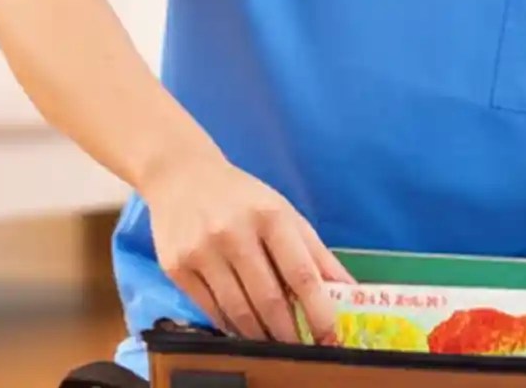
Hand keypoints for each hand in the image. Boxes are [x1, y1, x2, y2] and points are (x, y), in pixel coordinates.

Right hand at [142, 156, 353, 344]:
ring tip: (274, 343)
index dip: (318, 310)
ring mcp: (201, 251)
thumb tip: (349, 291)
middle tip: (302, 349)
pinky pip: (210, 310)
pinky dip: (232, 327)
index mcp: (269, 215)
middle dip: (290, 333)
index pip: (300, 273)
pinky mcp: (176, 267)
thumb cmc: (242, 198)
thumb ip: (316, 253)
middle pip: (269, 299)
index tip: (329, 336)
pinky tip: (244, 330)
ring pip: (238, 311)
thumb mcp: (284, 213)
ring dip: (261, 336)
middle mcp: (233, 232)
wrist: (181, 176)